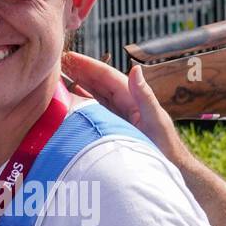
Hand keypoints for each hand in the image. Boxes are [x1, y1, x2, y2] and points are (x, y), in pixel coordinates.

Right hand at [62, 52, 186, 164]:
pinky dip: (81, 103)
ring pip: (94, 96)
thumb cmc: (165, 147)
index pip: (107, 77)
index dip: (89, 65)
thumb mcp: (155, 120)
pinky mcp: (112, 128)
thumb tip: (135, 68)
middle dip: (79, 71)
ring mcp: (117, 116)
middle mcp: (124, 104)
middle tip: (56, 62)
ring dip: (77, 85)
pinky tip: (68, 99)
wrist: (169, 169)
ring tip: (57, 76)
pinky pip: (94, 112)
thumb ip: (145, 96)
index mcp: (133, 98)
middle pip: (98, 83)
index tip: (70, 56)